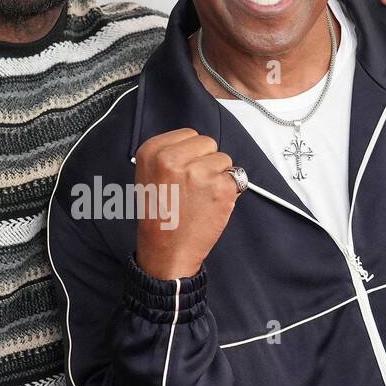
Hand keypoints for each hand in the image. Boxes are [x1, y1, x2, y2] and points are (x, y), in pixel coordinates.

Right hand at [134, 129, 238, 279]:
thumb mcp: (148, 177)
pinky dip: (229, 190)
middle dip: (206, 161)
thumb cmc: (160, 216)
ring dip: (218, 176)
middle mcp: (172, 158)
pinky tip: (212, 205)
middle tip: (192, 187)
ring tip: (200, 198)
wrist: (166, 251)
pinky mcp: (220, 187)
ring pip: (223, 159)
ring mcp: (198, 172)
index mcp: (152, 152)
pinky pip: (236, 176)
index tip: (181, 174)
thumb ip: (169, 155)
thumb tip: (198, 145)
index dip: (190, 154)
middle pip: (207, 142)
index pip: (188, 134)